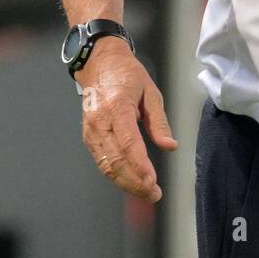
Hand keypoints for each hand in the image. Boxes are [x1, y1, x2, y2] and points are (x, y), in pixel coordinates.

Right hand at [77, 38, 177, 201]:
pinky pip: (101, 161)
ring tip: (146, 193)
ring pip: (106, 165)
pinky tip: (130, 182)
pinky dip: (115, 175)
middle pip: (116, 160)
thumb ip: (159, 121)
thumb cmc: (128, 75)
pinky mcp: (88, 136)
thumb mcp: (150, 91)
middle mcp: (100, 121)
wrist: (99, 63)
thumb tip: (170, 146)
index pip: (128, 143)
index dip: (140, 166)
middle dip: (135, 181)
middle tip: (154, 194)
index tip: (152, 182)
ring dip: (126, 183)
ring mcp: (91, 130)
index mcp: (117, 107)